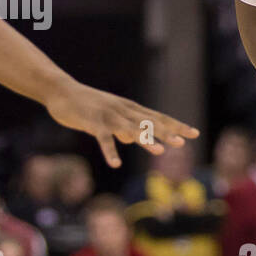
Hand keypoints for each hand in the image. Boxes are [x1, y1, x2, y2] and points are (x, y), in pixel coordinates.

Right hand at [44, 80, 199, 168]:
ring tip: (159, 151)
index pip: (157, 116)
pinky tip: (115, 163)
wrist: (61, 91)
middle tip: (182, 142)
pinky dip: (109, 150)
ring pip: (129, 128)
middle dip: (166, 132)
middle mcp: (122, 110)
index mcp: (129, 108)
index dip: (175, 125)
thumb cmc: (86, 105)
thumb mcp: (109, 116)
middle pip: (148, 121)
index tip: (194, 133)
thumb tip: (133, 139)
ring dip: (145, 139)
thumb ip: (122, 128)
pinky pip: (103, 138)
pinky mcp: (92, 122)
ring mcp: (108, 116)